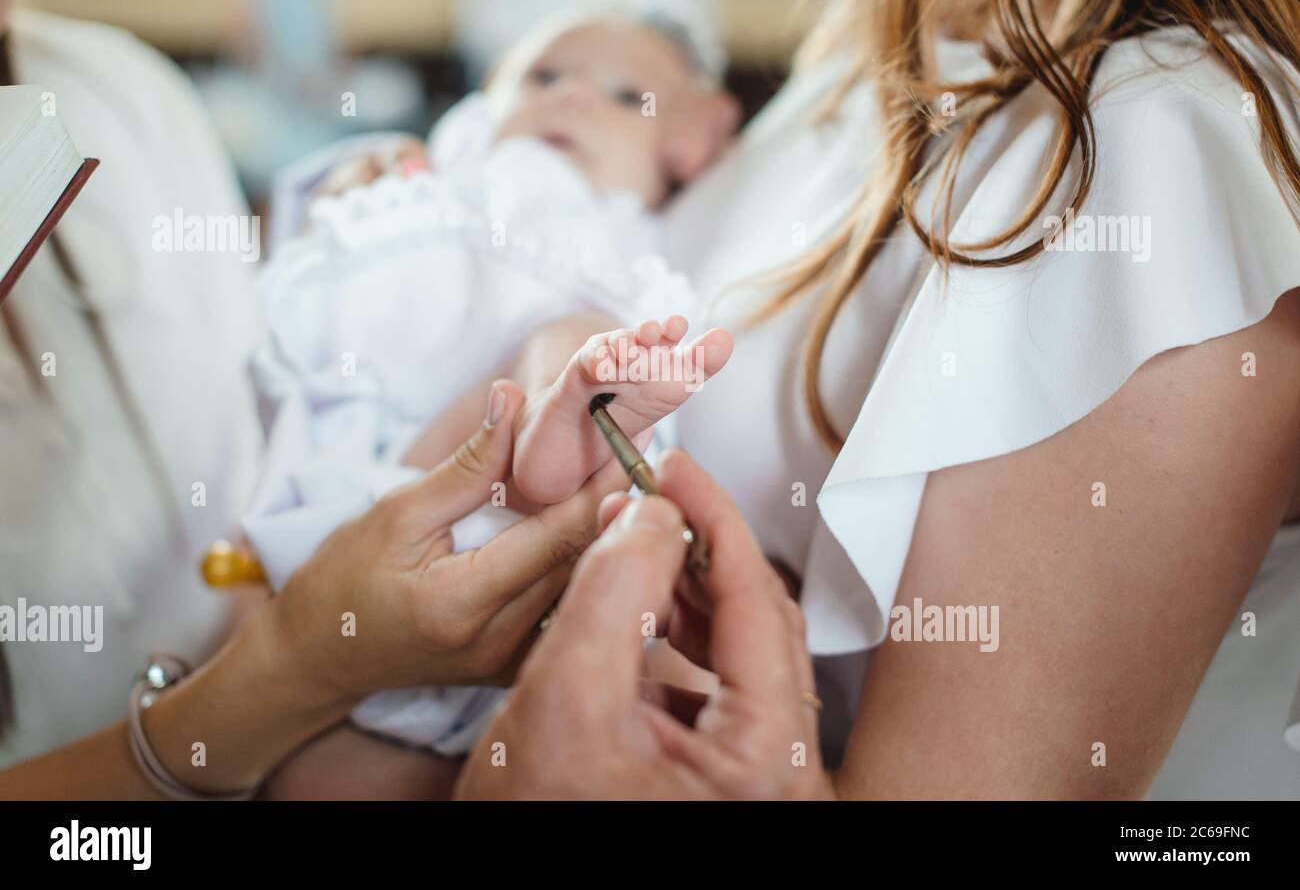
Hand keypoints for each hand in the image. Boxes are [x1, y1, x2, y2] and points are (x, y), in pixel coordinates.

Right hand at [266, 380, 630, 711]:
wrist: (321, 656)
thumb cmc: (346, 580)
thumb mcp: (398, 512)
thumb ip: (467, 465)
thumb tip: (514, 399)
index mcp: (464, 603)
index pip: (560, 536)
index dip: (603, 483)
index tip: (633, 439)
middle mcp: (500, 643)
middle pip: (586, 563)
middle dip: (616, 503)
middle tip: (639, 451)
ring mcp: (515, 664)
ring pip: (588, 589)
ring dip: (609, 534)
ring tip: (622, 480)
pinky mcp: (522, 667)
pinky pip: (573, 611)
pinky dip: (589, 567)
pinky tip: (596, 530)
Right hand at [455, 450, 831, 798]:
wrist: (507, 871)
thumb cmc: (536, 823)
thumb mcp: (564, 697)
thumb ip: (614, 592)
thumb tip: (653, 513)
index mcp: (765, 761)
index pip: (756, 600)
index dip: (710, 517)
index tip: (672, 465)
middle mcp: (778, 769)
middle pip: (756, 617)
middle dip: (698, 545)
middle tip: (653, 490)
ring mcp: (752, 773)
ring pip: (736, 643)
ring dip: (686, 582)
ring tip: (637, 536)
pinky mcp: (720, 771)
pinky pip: (713, 677)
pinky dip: (677, 627)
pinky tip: (637, 600)